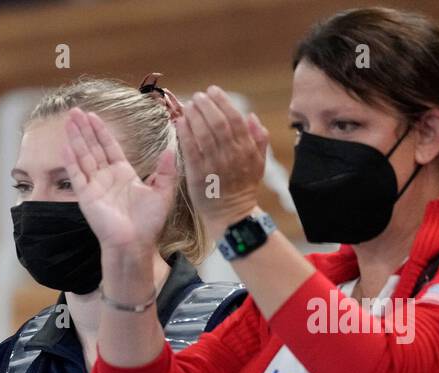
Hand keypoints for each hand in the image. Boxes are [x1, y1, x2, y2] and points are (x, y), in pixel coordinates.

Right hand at [62, 107, 176, 259]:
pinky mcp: (86, 197)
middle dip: (84, 129)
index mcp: (123, 174)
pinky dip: (71, 160)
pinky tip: (65, 146)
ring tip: (68, 120)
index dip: (101, 131)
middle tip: (75, 111)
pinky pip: (77, 175)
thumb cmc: (149, 222)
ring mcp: (94, 186)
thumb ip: (166, 170)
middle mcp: (106, 177)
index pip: (109, 147)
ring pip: (83, 156)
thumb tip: (169, 150)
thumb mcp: (163, 192)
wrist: (136, 243)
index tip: (93, 116)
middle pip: (93, 147)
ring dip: (75, 138)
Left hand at [175, 86, 268, 238]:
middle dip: (206, 105)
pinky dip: (184, 134)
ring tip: (188, 105)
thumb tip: (252, 117)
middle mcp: (230, 155)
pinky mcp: (197, 174)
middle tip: (198, 96)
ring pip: (203, 134)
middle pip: (218, 123)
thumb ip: (258, 139)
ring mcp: (213, 164)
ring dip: (194, 116)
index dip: (223, 102)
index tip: (213, 91)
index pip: (234, 119)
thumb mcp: (259, 162)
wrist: (232, 214)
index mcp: (246, 149)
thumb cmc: (243, 186)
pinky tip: (179, 122)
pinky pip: (190, 150)